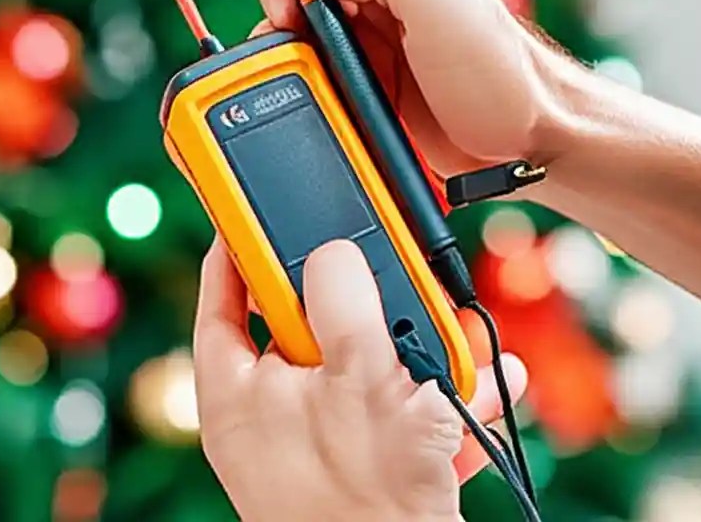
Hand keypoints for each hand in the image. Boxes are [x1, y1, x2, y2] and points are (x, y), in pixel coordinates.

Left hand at [194, 238, 527, 521]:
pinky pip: (396, 406)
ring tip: (462, 343)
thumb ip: (342, 300)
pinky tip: (479, 387)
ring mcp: (318, 440)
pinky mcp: (364, 463)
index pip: (221, 298)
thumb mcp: (358, 376)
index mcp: (237, 391)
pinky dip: (436, 395)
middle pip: (310, 322)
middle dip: (370, 300)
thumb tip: (334, 254)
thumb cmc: (367, 503)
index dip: (242, 246)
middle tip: (400, 281)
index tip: (262, 208)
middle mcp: (271, 414)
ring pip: (365, 363)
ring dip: (421, 347)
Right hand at [254, 0, 575, 178]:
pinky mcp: (374, 91)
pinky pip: (322, 84)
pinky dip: (312, 94)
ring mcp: (376, 47)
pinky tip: (323, 109)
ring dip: (294, 62)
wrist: (529, 144)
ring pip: (305, 42)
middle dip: (282, 20)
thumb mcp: (441, 1)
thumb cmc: (501, 73)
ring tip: (307, 85)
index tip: (289, 9)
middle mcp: (380, 0)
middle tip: (291, 52)